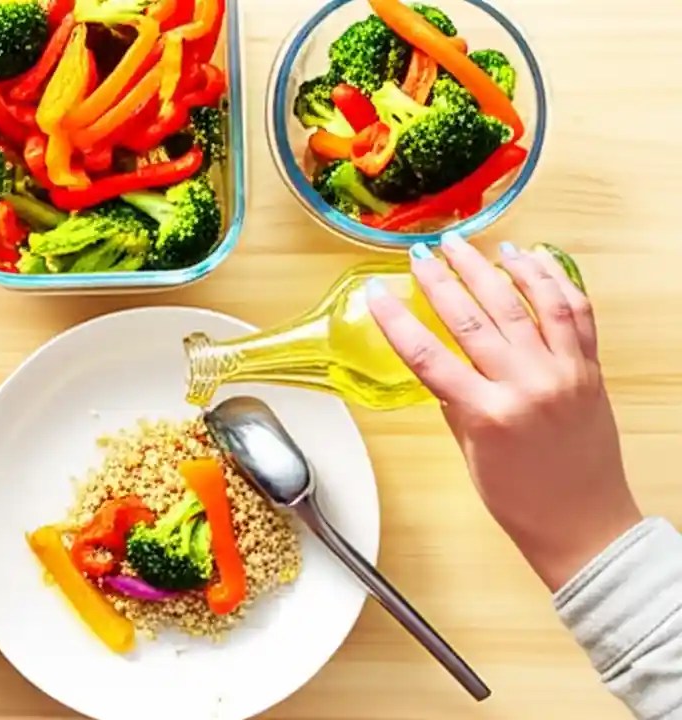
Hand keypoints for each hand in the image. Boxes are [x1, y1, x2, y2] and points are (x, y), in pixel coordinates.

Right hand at [366, 232, 641, 591]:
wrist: (584, 524)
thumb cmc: (522, 501)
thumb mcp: (470, 452)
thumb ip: (454, 401)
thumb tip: (436, 362)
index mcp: (488, 414)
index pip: (428, 355)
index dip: (396, 320)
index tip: (376, 293)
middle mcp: (526, 385)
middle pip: (472, 317)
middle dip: (441, 280)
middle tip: (420, 255)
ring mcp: (562, 372)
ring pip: (522, 302)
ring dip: (490, 267)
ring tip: (466, 245)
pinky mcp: (589, 368)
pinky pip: (572, 311)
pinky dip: (550, 279)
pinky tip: (529, 258)